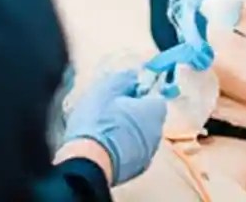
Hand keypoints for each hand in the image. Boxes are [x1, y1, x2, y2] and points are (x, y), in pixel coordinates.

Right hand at [61, 70, 167, 185]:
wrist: (88, 162)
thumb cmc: (98, 121)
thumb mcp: (106, 89)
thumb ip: (124, 79)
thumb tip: (134, 74)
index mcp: (153, 111)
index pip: (155, 97)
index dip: (139, 93)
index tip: (122, 94)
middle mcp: (156, 134)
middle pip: (148, 117)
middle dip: (133, 113)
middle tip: (109, 110)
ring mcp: (147, 154)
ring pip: (140, 136)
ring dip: (127, 131)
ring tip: (104, 129)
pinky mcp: (135, 170)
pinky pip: (132, 152)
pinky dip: (122, 148)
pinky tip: (104, 146)